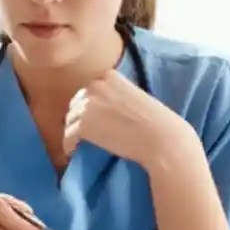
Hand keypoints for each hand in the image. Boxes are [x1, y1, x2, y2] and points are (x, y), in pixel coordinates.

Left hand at [63, 70, 193, 168]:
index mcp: (108, 76)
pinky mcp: (83, 125)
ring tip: (80, 143)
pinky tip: (74, 153)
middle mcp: (94, 86)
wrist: (161, 138)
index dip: (90, 104)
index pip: (89, 89)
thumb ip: (116, 94)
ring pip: (70, 119)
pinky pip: (68, 136)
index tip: (94, 117)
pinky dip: (69, 146)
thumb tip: (101, 107)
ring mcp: (87, 105)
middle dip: (80, 117)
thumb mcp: (135, 95)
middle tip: (87, 132)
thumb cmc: (156, 120)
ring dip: (75, 131)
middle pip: (76, 103)